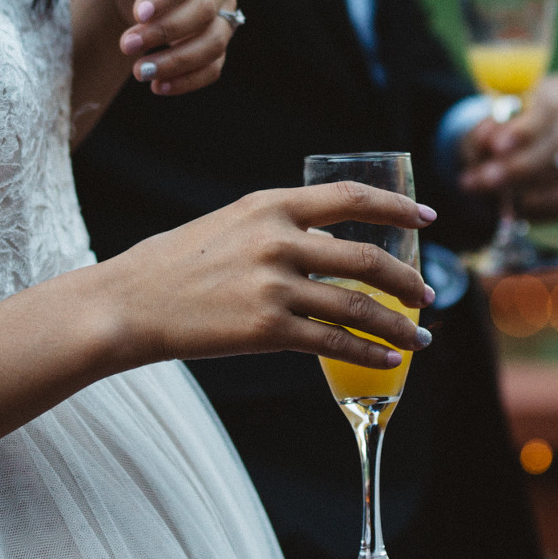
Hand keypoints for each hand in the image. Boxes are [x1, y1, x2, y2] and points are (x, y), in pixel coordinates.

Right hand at [98, 183, 437, 370]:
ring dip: (397, 325)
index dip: (397, 207)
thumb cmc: (176, 263)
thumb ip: (278, 225)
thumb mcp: (231, 222)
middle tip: (427, 293)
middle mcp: (278, 239)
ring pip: (358, 305)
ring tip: (418, 337)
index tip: (427, 217)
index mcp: (271, 203)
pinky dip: (368, 353)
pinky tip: (387, 361)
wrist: (130, 301)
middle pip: (367, 258)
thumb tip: (326, 240)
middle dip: (407, 279)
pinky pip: (333, 342)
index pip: (352, 197)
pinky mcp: (266, 329)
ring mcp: (274, 285)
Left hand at [100, 0, 238, 96]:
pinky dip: (188, 80)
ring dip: (177, 61)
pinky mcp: (219, 35)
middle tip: (126, 45)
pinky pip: (215, 65)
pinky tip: (158, 86)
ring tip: (140, 71)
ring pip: (214, 41)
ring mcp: (225, 7)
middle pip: (204, 8)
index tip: (139, 14)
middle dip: (164, 31)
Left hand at [458, 73, 557, 222]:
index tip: (497, 146)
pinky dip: (538, 205)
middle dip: (523, 163)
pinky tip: (514, 206)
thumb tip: (489, 142)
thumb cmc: (497, 131)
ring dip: (524, 185)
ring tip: (490, 190)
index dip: (525, 128)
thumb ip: (483, 131)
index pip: (550, 104)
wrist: (504, 158)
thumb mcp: (483, 126)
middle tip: (489, 178)